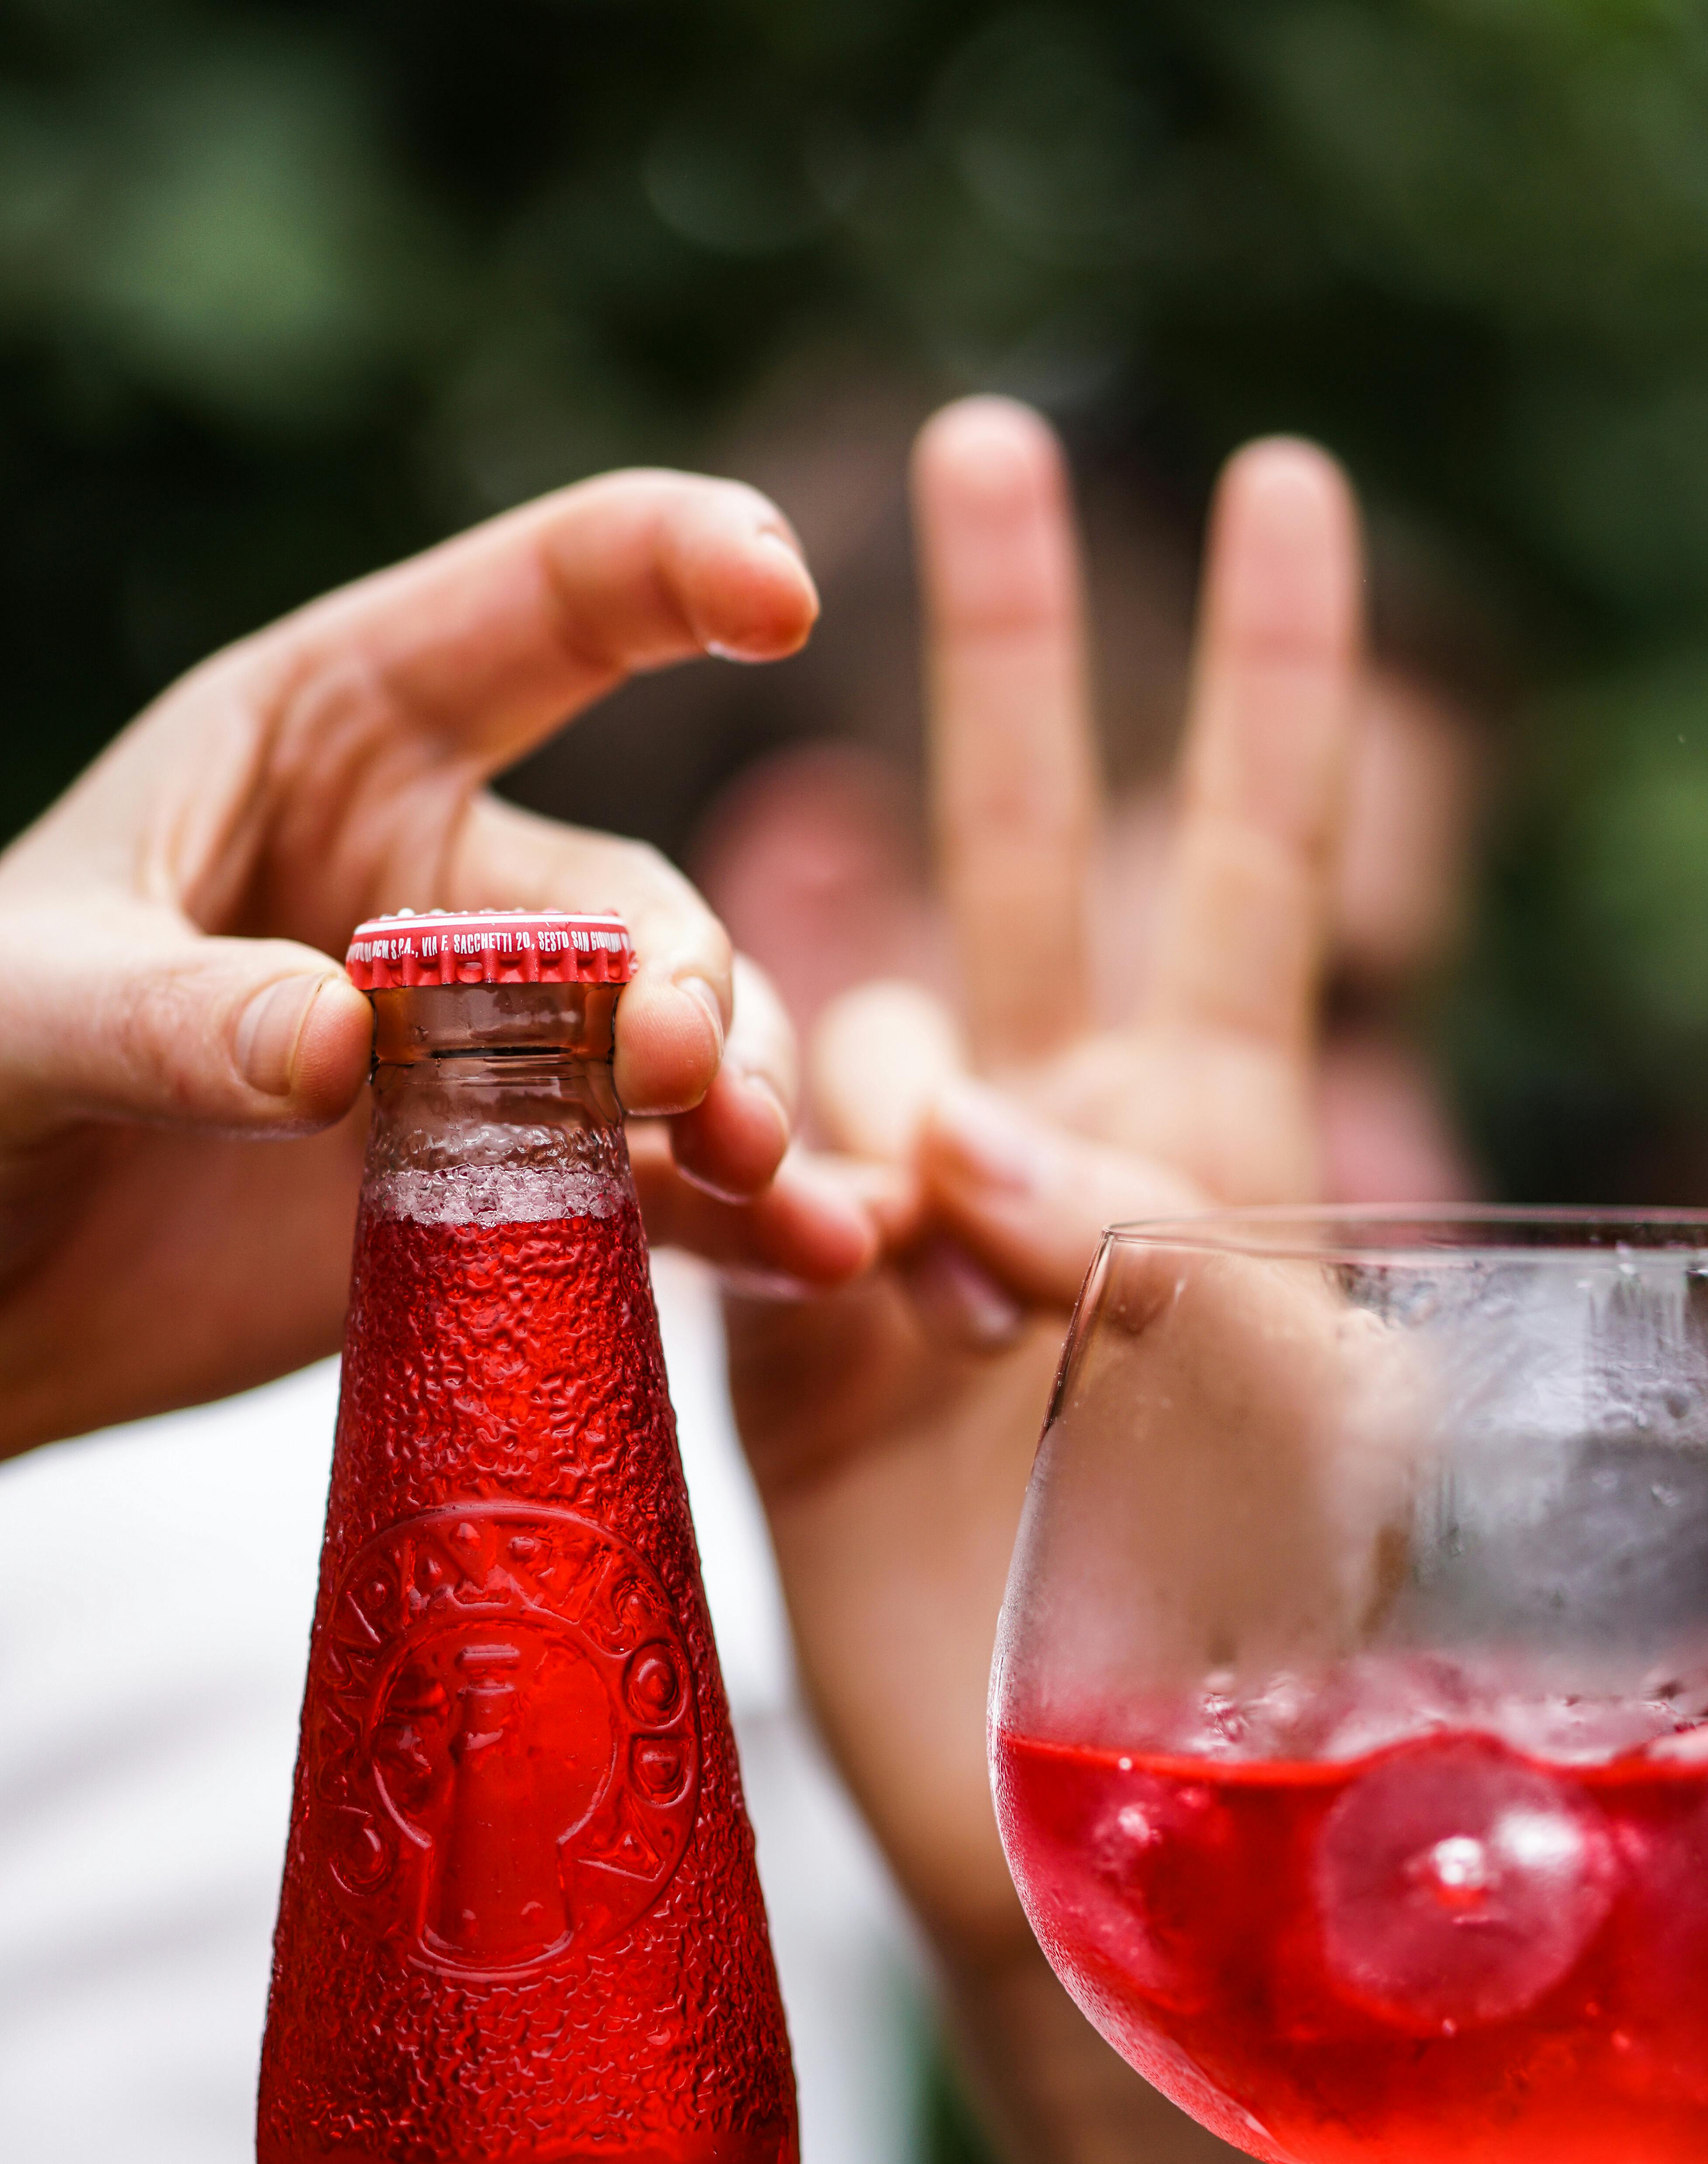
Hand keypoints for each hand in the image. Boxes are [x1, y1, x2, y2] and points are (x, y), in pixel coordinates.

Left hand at [0, 473, 872, 1458]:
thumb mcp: (30, 1013)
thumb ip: (173, 1017)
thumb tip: (340, 1045)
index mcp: (335, 738)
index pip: (543, 608)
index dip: (674, 566)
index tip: (780, 595)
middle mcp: (444, 878)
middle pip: (630, 895)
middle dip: (685, 967)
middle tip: (678, 1065)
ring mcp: (496, 1040)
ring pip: (677, 1041)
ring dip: (737, 1091)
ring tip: (752, 1165)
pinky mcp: (519, 1180)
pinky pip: (662, 1187)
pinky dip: (745, 1221)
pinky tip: (823, 1248)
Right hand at [726, 397, 1361, 1963]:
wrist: (1076, 1801)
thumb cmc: (1246, 1622)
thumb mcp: (1303, 1410)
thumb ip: (1178, 1242)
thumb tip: (981, 1135)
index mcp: (1214, 1123)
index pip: (1249, 851)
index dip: (1274, 673)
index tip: (1286, 487)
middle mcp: (1057, 1127)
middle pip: (1026, 840)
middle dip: (1020, 650)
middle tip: (991, 444)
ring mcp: (910, 1207)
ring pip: (853, 1027)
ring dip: (866, 1088)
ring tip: (926, 1274)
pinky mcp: (787, 1310)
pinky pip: (737, 1175)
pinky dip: (745, 1170)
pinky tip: (753, 1187)